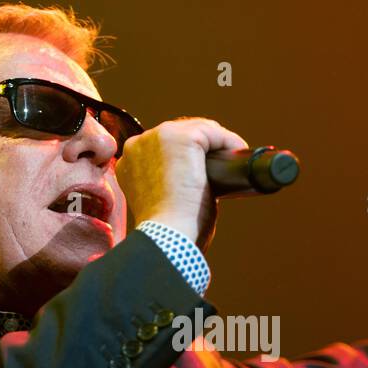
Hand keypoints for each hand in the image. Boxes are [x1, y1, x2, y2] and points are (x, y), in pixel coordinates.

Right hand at [115, 117, 248, 249]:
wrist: (168, 237)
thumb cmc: (170, 231)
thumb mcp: (162, 202)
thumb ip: (170, 185)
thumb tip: (200, 181)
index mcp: (129, 162)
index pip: (164, 146)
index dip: (189, 155)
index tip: (209, 169)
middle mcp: (138, 144)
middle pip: (180, 132)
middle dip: (205, 145)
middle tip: (227, 162)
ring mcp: (158, 137)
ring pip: (197, 130)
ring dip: (218, 142)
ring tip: (234, 159)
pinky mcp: (182, 137)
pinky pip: (212, 132)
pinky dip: (229, 141)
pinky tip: (237, 153)